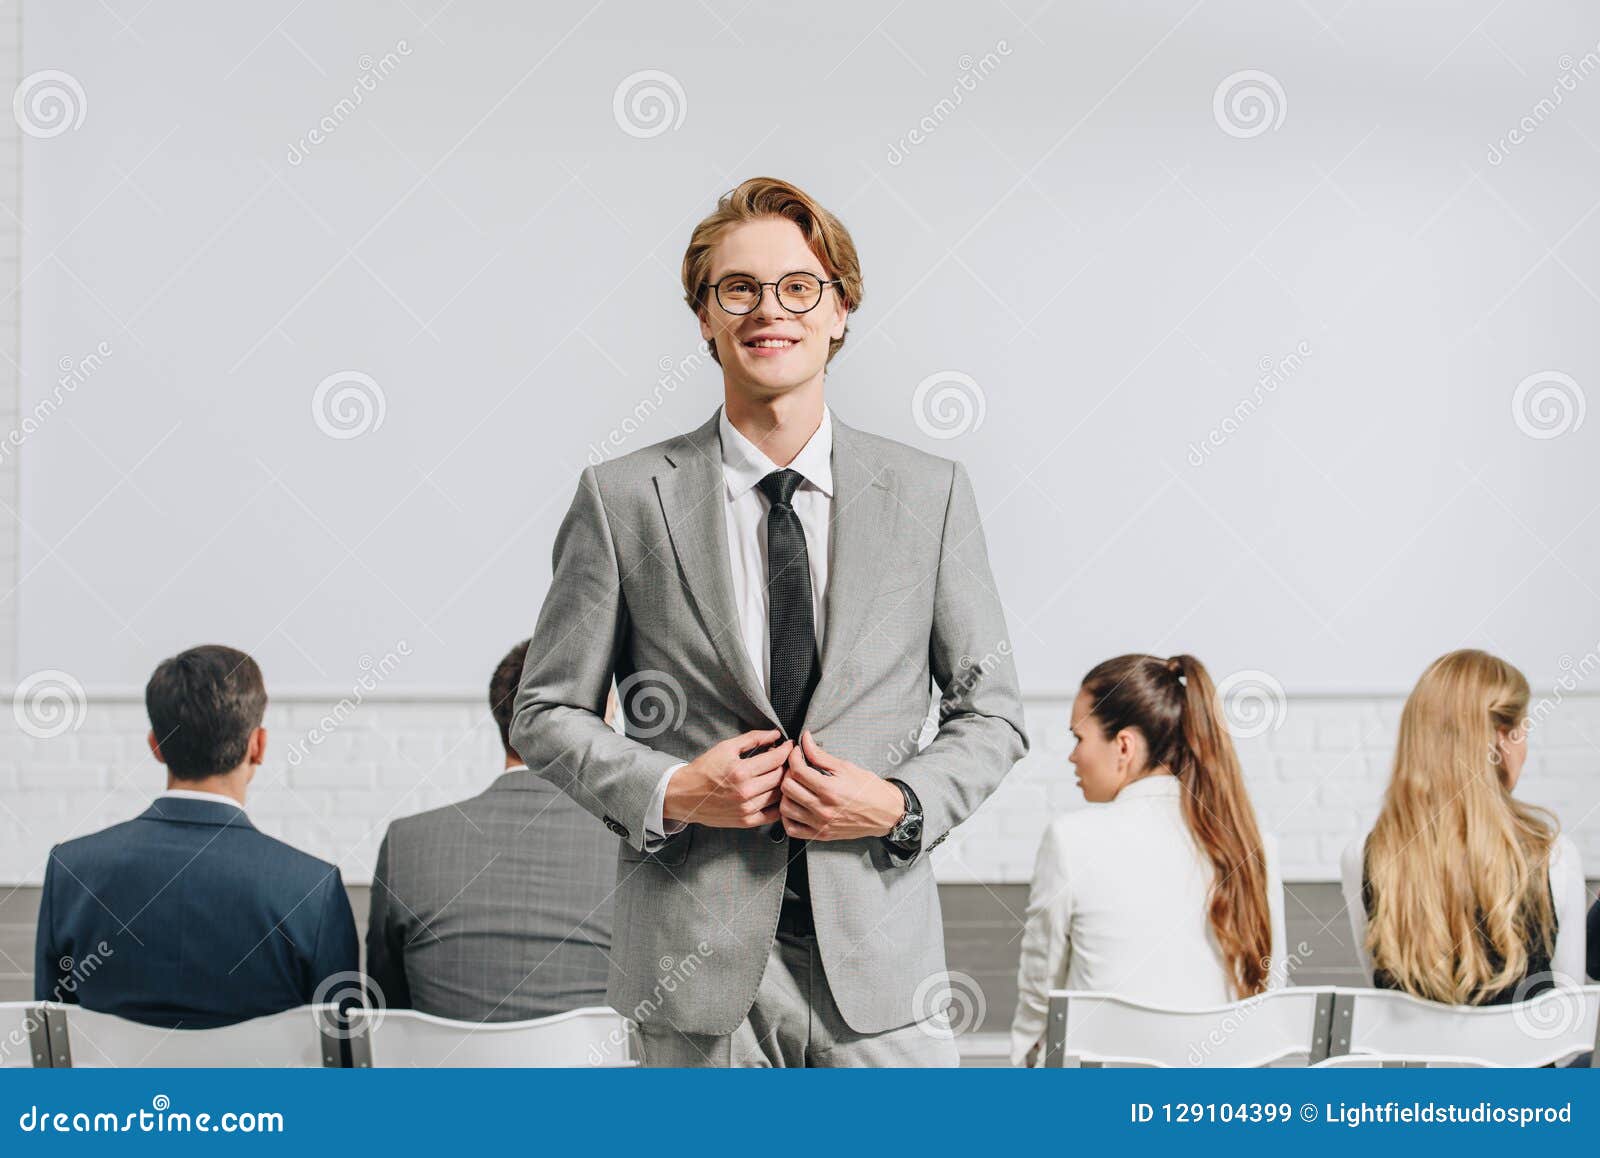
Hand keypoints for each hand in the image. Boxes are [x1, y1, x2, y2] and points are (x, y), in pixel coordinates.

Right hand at [664, 729, 791, 828]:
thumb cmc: (704, 769)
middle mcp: (745, 792)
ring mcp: (747, 809)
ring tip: (779, 773)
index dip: (786, 750)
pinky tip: (774, 792)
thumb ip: (753, 738)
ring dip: (783, 782)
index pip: (776, 759)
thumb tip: (775, 734)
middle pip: (780, 777)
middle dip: (785, 764)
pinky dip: (779, 803)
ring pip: (779, 795)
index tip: (789, 746)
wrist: (685, 795)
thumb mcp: (726, 747)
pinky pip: (774, 814)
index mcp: (740, 771)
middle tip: (784, 758)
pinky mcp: (746, 821)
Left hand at [778, 730, 904, 840]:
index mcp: (830, 789)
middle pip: (787, 788)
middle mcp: (823, 809)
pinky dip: (788, 818)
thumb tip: (806, 740)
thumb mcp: (846, 767)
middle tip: (795, 768)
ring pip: (785, 808)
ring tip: (795, 787)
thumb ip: (821, 755)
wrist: (886, 813)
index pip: (798, 770)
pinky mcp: (821, 834)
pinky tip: (795, 806)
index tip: (797, 752)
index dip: (793, 756)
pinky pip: (792, 829)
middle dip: (788, 773)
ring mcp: (820, 824)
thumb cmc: (870, 790)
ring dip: (786, 795)